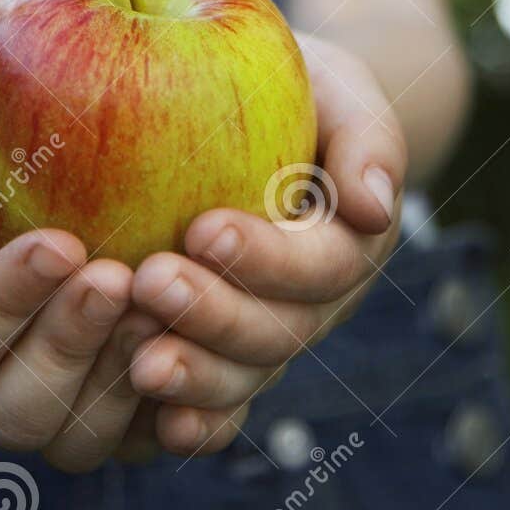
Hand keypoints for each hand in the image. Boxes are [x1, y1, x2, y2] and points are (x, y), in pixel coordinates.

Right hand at [0, 69, 161, 472]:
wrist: (31, 126)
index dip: (6, 306)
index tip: (60, 242)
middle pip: (22, 412)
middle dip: (70, 349)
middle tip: (120, 275)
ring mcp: (68, 385)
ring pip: (90, 434)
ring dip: (127, 374)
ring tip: (168, 293)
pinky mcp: (132, 382)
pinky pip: (160, 425)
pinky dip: (188, 400)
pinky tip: (219, 332)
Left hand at [126, 41, 406, 449]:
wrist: (270, 110)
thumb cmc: (302, 87)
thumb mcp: (340, 88)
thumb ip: (366, 139)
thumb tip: (371, 206)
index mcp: (351, 240)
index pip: (321, 263)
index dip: (266, 258)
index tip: (203, 229)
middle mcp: (315, 302)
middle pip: (279, 332)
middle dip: (215, 316)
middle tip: (150, 281)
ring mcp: (269, 334)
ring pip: (244, 376)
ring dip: (196, 374)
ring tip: (138, 359)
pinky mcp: (223, 353)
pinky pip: (215, 403)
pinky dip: (192, 420)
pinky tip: (152, 422)